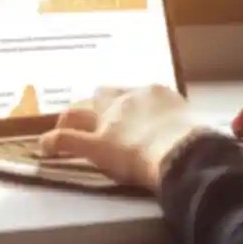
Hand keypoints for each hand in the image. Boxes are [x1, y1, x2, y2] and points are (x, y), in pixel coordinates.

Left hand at [39, 85, 215, 190]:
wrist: (184, 150)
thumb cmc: (198, 142)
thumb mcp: (195, 125)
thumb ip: (184, 127)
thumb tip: (193, 139)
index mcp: (156, 93)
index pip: (135, 93)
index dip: (126, 104)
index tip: (126, 112)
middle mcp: (128, 100)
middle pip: (102, 93)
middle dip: (94, 104)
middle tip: (89, 116)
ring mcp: (109, 120)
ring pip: (79, 110)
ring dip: (69, 118)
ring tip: (61, 127)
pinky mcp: (96, 143)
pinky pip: (67, 139)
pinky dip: (53, 143)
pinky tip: (45, 149)